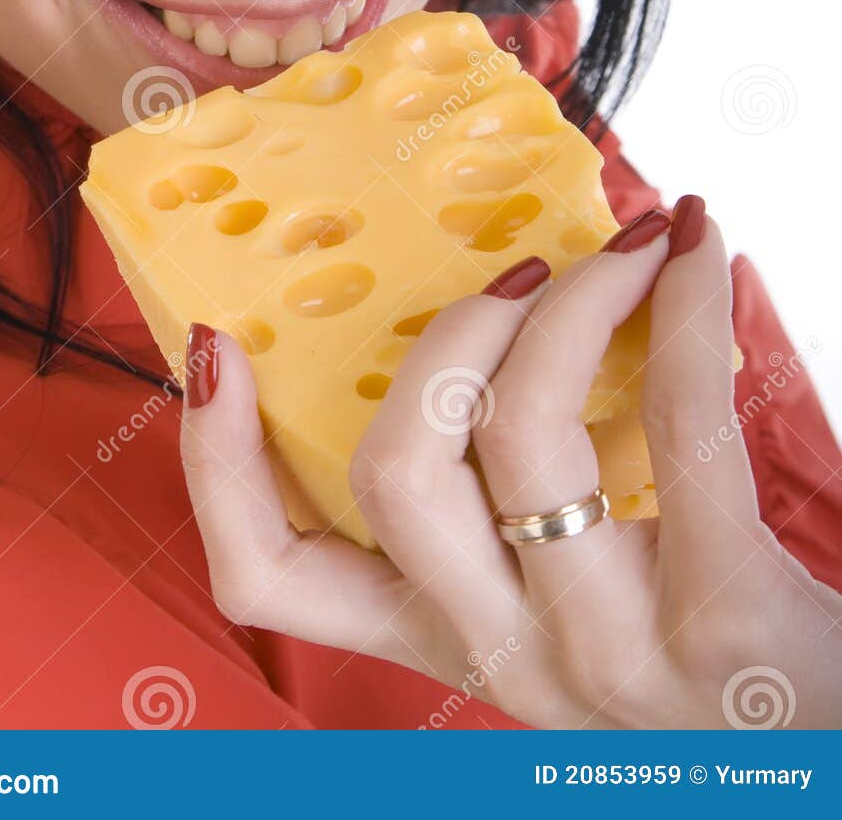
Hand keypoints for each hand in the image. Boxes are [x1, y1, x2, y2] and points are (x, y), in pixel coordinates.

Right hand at [179, 199, 841, 726]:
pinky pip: (680, 422)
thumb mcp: (569, 590)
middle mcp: (508, 657)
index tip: (218, 343)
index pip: (269, 577)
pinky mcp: (730, 625)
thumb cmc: (704, 638)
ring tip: (628, 247)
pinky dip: (686, 307)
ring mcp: (612, 654)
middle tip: (513, 273)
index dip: (217, 459)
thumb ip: (504, 490)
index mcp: (450, 634)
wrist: (830, 750)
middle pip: (390, 477)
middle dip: (442, 335)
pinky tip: (699, 251)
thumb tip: (475, 293)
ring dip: (573, 300)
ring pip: (521, 433)